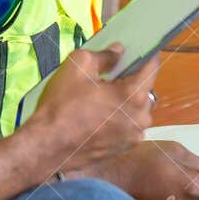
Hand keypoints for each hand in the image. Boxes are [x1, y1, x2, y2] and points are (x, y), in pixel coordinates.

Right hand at [24, 46, 156, 173]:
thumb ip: (104, 55)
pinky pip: (128, 125)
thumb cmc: (63, 104)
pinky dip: (119, 118)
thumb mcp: (79, 66)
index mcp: (135, 96)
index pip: (152, 67)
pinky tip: (98, 116)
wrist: (46, 147)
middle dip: (131, 80)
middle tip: (109, 76)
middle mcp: (142, 118)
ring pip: (137, 109)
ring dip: (125, 101)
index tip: (135, 50)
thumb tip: (119, 51)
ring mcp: (134, 136)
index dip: (144, 54)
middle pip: (145, 89)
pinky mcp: (123, 149)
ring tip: (101, 98)